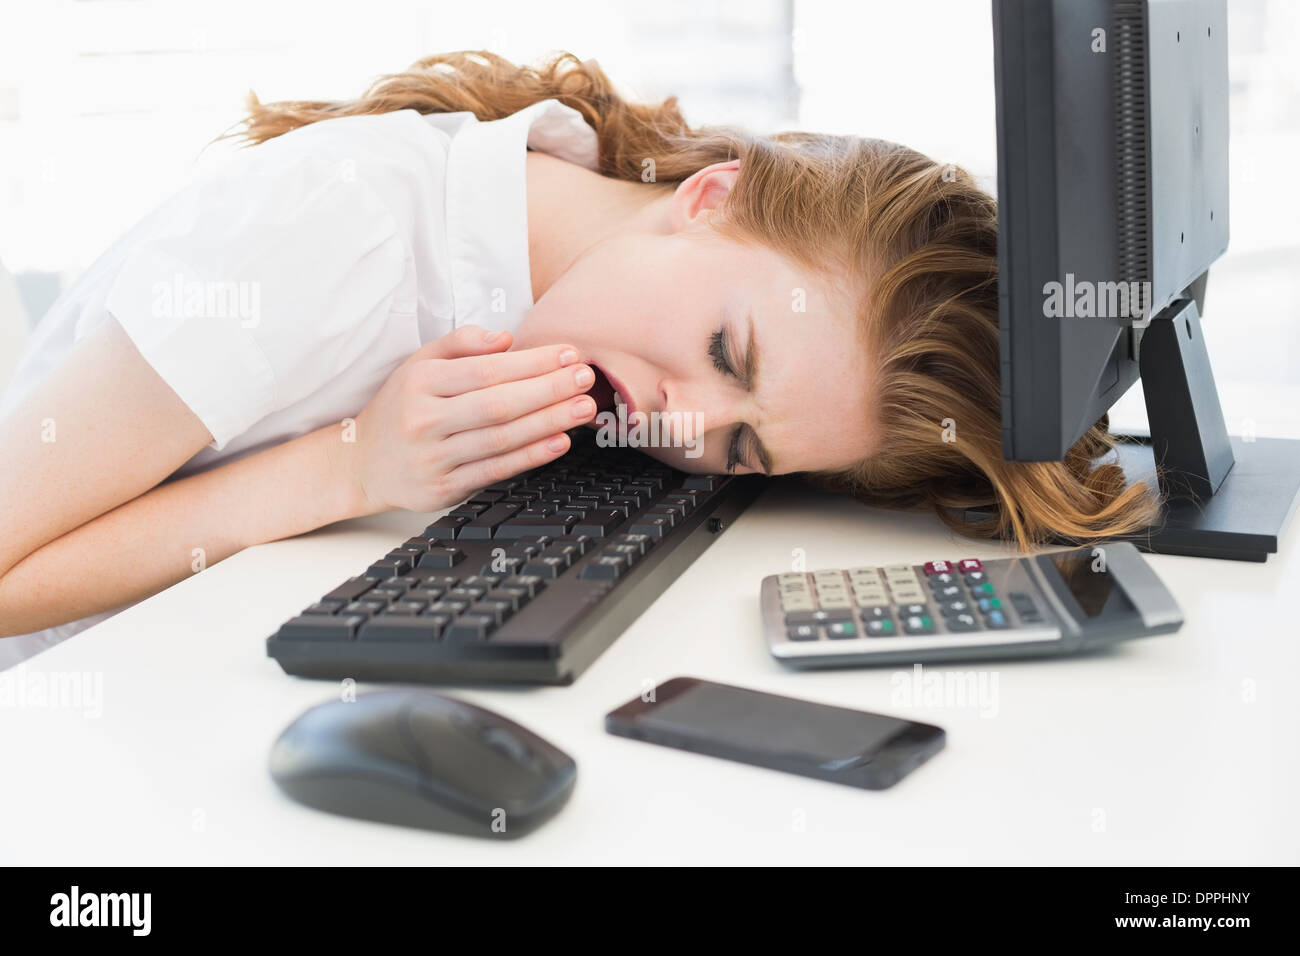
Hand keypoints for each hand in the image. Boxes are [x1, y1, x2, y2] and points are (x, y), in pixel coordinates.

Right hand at [345, 325, 596, 512]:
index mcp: (421, 382)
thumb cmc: (402, 407)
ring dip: (549, 422)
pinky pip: (495, 470)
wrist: (361, 462)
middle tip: (587, 379)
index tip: (568, 355)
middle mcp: (425, 420)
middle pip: (498, 404)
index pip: (487, 370)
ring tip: (583, 408)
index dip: (532, 363)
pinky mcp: (444, 488)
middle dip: (549, 390)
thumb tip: (505, 339)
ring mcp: (434, 457)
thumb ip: (460, 344)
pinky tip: (559, 442)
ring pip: (501, 438)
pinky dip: (531, 457)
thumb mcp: (419, 364)